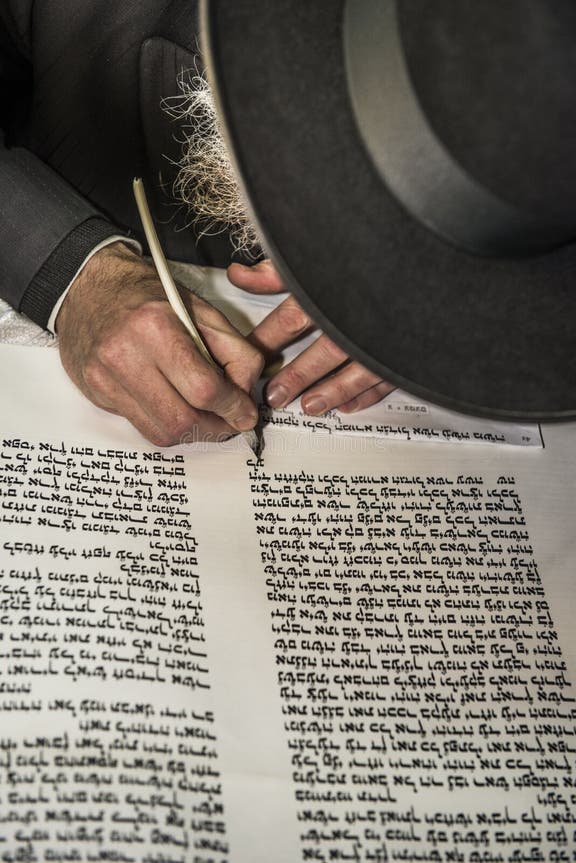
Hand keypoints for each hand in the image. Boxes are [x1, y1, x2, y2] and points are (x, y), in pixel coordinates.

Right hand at [56, 243, 262, 444]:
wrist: (89, 287)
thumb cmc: (148, 295)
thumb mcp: (201, 310)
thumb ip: (233, 351)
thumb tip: (245, 396)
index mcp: (156, 326)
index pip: (204, 388)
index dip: (232, 408)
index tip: (245, 413)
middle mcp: (125, 355)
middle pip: (183, 419)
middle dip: (215, 428)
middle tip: (229, 421)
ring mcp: (105, 377)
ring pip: (162, 432)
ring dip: (193, 433)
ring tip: (206, 417)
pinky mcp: (96, 393)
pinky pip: (141, 427)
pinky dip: (167, 426)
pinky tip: (175, 408)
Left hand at [227, 259, 393, 414]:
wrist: (423, 256)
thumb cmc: (366, 255)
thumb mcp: (316, 254)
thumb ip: (278, 270)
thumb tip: (239, 275)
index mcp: (333, 287)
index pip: (292, 319)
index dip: (268, 341)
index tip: (253, 357)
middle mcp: (360, 312)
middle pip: (325, 351)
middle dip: (298, 376)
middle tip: (275, 395)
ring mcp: (386, 333)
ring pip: (359, 369)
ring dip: (332, 391)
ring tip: (310, 406)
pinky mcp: (409, 348)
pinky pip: (388, 375)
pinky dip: (368, 393)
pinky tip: (348, 405)